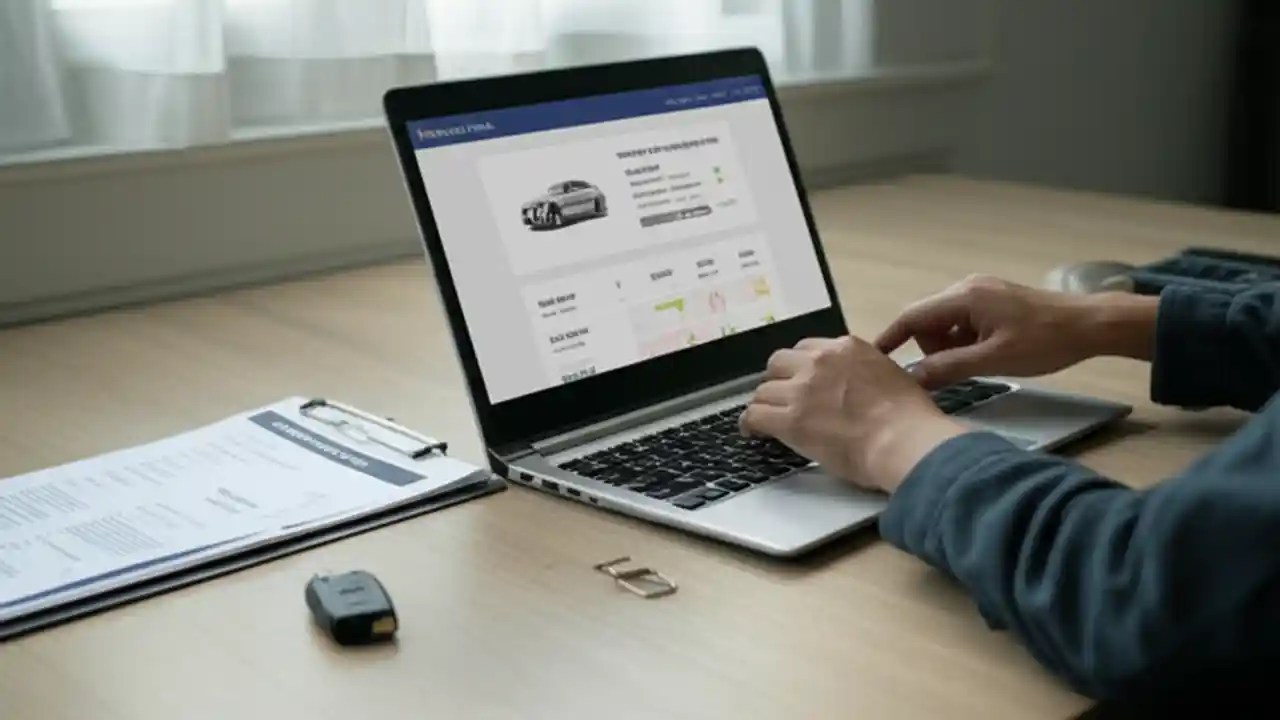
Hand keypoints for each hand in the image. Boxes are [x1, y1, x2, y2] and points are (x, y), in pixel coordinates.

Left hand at [739, 336, 967, 492]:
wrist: (904, 440)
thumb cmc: (909, 418)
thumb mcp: (889, 375)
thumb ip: (864, 372)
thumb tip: (854, 384)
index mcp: (846, 348)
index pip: (807, 349)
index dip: (799, 367)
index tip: (799, 381)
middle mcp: (820, 362)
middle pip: (779, 363)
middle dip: (778, 380)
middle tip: (782, 399)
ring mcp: (802, 389)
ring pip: (764, 390)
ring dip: (765, 404)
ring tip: (767, 419)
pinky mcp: (790, 419)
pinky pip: (754, 415)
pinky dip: (751, 424)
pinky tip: (752, 431)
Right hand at [876, 275, 1157, 389]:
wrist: (1092, 325)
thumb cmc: (1046, 341)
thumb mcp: (995, 360)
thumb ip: (950, 368)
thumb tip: (913, 378)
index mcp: (964, 297)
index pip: (912, 317)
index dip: (890, 338)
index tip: (873, 359)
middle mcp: (967, 288)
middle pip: (927, 321)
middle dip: (932, 349)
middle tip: (955, 372)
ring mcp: (981, 292)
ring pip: (946, 324)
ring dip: (950, 347)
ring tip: (978, 364)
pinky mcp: (994, 301)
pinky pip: (963, 322)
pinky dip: (965, 342)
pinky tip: (987, 355)